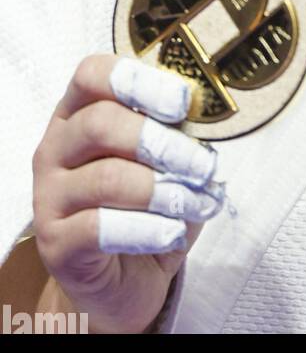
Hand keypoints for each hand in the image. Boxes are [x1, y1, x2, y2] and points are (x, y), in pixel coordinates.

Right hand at [32, 54, 224, 333]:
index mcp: (80, 112)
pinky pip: (99, 228)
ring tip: (197, 203)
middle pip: (100, 123)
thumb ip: (178, 133)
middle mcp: (56, 148)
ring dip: (163, 191)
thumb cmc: (149, 206)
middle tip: (204, 166)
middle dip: (162, 143)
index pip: (93, 74)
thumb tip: (209, 115)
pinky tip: (172, 233)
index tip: (183, 102)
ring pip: (106, 178)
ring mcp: (49, 196)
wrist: (125, 278)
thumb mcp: (167, 162)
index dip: (139, 82)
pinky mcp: (54, 243)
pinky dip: (146, 229)